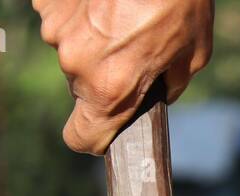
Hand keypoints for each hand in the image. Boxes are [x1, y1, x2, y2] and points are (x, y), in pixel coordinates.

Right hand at [33, 0, 212, 154]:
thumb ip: (170, 86)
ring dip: (93, 39)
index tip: (108, 126)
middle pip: (82, 88)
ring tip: (123, 14)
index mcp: (110, 90)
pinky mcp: (46, 1)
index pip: (81, 138)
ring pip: (72, 49)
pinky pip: (62, 16)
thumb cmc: (182, 3)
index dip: (95, 137)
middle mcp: (76, 64)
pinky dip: (80, 11)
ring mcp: (57, 29)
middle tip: (134, 47)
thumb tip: (159, 94)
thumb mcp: (193, 55)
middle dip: (105, 76)